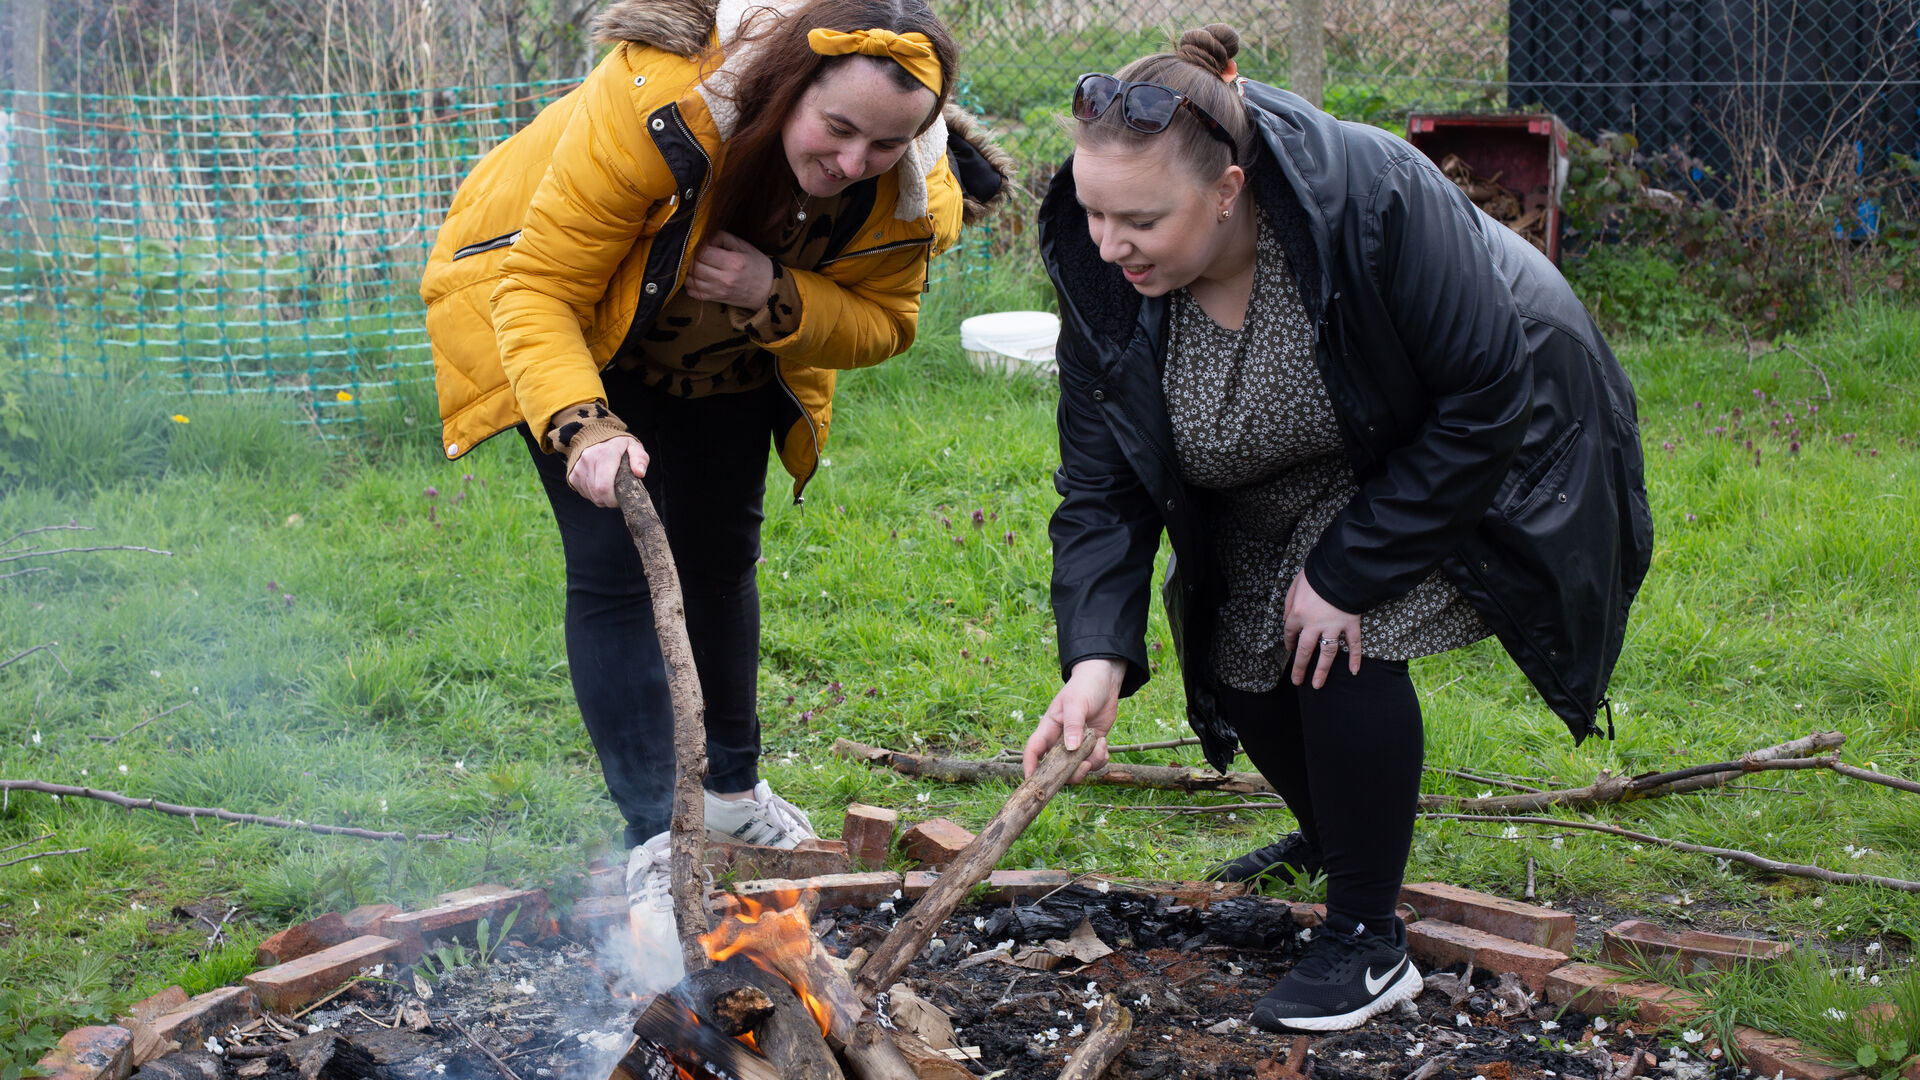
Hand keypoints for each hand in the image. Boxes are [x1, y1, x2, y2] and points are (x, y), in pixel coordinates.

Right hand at [566, 435, 648, 508]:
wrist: (593, 433)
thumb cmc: (617, 443)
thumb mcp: (633, 445)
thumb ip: (640, 458)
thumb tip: (640, 473)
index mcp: (604, 454)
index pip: (604, 487)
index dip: (613, 500)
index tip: (622, 498)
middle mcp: (588, 461)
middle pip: (598, 495)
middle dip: (610, 501)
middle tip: (618, 495)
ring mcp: (578, 469)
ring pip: (592, 496)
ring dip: (602, 498)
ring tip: (610, 487)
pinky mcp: (572, 475)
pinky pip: (584, 493)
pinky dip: (594, 494)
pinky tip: (600, 484)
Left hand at [682, 231, 774, 308]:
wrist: (768, 291)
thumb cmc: (757, 266)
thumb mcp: (744, 246)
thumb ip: (722, 237)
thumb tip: (703, 237)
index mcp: (733, 262)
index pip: (703, 252)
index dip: (697, 246)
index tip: (700, 243)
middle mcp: (724, 278)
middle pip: (694, 266)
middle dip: (691, 257)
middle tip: (694, 252)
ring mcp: (718, 291)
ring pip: (690, 279)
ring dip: (688, 270)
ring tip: (695, 263)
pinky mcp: (715, 299)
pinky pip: (692, 292)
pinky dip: (689, 284)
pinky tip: (696, 276)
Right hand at [1022, 658, 1124, 781]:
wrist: (1105, 681)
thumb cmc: (1084, 687)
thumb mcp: (1077, 703)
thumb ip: (1073, 725)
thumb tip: (1071, 749)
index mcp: (1049, 728)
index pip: (1033, 750)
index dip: (1030, 767)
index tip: (1033, 782)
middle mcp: (1060, 740)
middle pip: (1056, 768)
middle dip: (1069, 773)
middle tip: (1084, 766)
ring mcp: (1076, 744)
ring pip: (1077, 768)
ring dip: (1090, 763)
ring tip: (1100, 745)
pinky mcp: (1091, 745)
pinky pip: (1093, 762)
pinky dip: (1101, 758)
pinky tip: (1104, 743)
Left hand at [1282, 569, 1362, 688]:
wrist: (1341, 568)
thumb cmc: (1317, 573)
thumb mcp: (1295, 583)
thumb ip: (1289, 602)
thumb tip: (1286, 619)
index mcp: (1298, 613)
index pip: (1290, 633)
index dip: (1289, 642)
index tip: (1290, 649)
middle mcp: (1314, 624)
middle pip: (1305, 651)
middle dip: (1299, 668)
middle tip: (1297, 681)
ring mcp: (1334, 626)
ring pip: (1327, 653)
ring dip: (1322, 671)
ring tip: (1317, 685)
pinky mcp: (1351, 624)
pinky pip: (1354, 644)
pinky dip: (1356, 658)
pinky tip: (1353, 671)